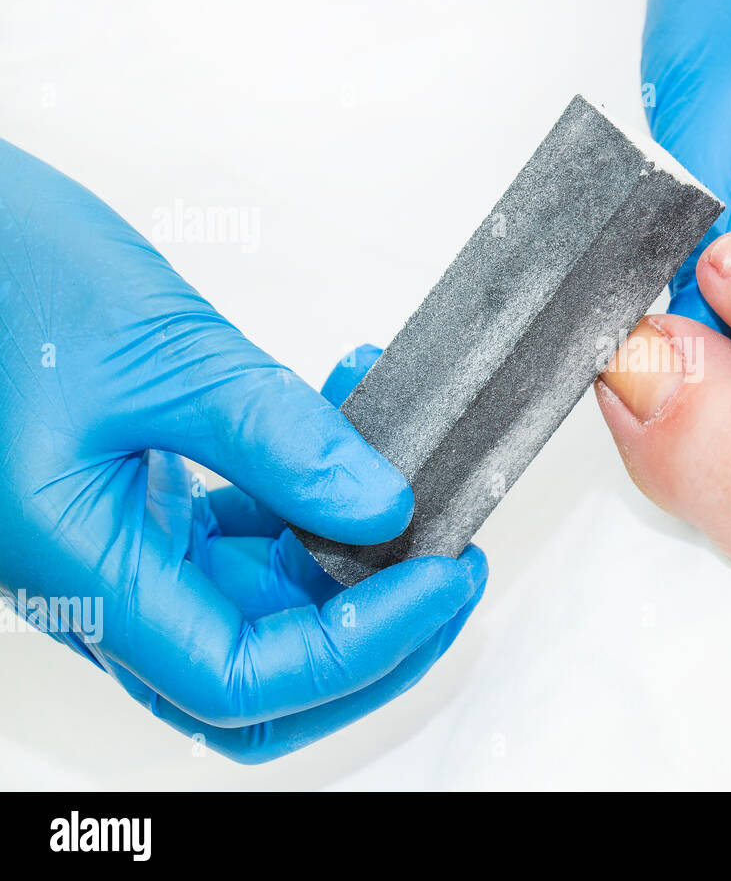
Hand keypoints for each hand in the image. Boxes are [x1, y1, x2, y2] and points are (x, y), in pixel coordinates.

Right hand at [0, 139, 486, 762]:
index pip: (243, 681)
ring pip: (266, 611)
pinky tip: (350, 425)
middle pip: (264, 675)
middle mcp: (105, 585)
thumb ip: (276, 438)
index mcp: (85, 573)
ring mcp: (127, 552)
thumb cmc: (5, 280)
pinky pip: (251, 541)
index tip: (442, 576)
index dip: (360, 647)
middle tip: (454, 566)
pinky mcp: (147, 511)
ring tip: (420, 480)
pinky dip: (314, 501)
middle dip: (375, 636)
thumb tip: (382, 507)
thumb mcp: (159, 352)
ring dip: (355, 562)